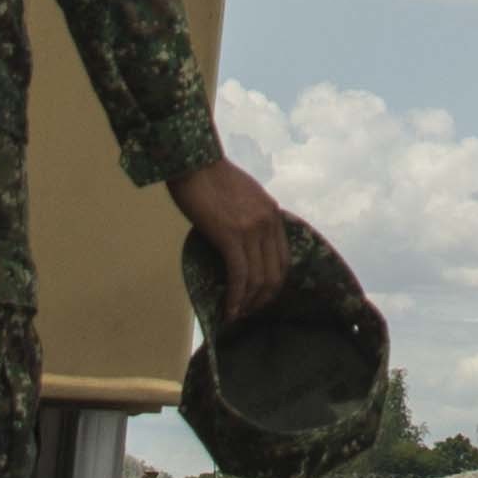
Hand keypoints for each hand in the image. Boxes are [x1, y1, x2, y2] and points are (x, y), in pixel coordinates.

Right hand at [169, 156, 291, 320]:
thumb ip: (251, 220)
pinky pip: (239, 275)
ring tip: (236, 315)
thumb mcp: (245, 196)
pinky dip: (235, 297)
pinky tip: (229, 309)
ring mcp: (252, 230)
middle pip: (275, 274)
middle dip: (263, 299)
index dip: (274, 284)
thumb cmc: (211, 178)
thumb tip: (243, 247)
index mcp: (273, 214)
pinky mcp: (231, 236)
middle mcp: (268, 223)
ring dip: (248, 303)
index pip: (284, 260)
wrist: (193, 162)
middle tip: (248, 312)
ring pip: (258, 279)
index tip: (260, 297)